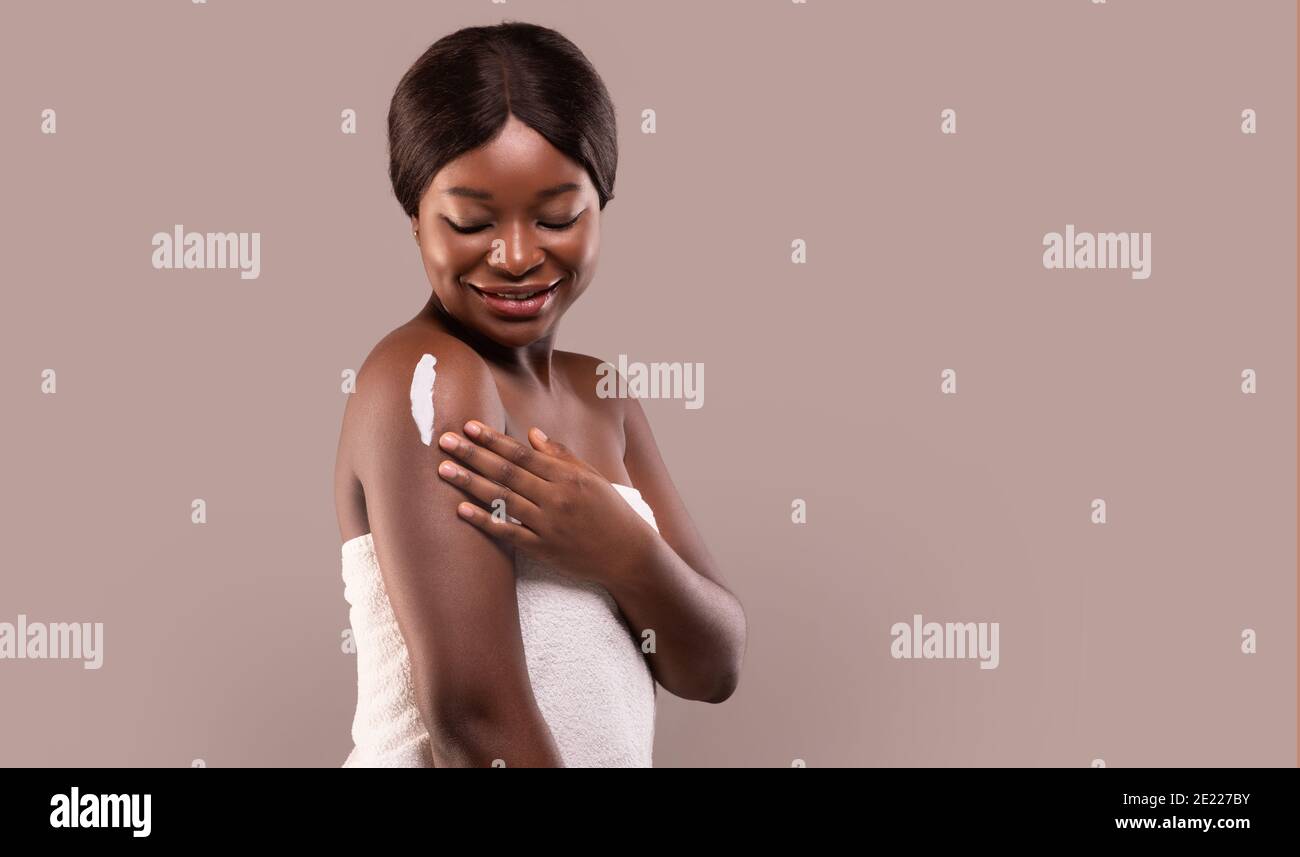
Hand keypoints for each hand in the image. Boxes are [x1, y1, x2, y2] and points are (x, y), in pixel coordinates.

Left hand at [435, 420, 654, 586]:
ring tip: (444, 470)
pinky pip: (507, 532)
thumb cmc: (611, 511)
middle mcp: (555, 497)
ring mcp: (547, 524)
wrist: (628, 554)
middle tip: (444, 441)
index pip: (522, 453)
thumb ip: (560, 455)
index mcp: (567, 476)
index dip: (493, 439)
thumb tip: (531, 434)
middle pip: (506, 472)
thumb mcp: (591, 477)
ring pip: (501, 499)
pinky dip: (483, 521)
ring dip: (470, 483)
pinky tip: (460, 510)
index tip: (469, 426)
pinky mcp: (542, 549)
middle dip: (472, 454)